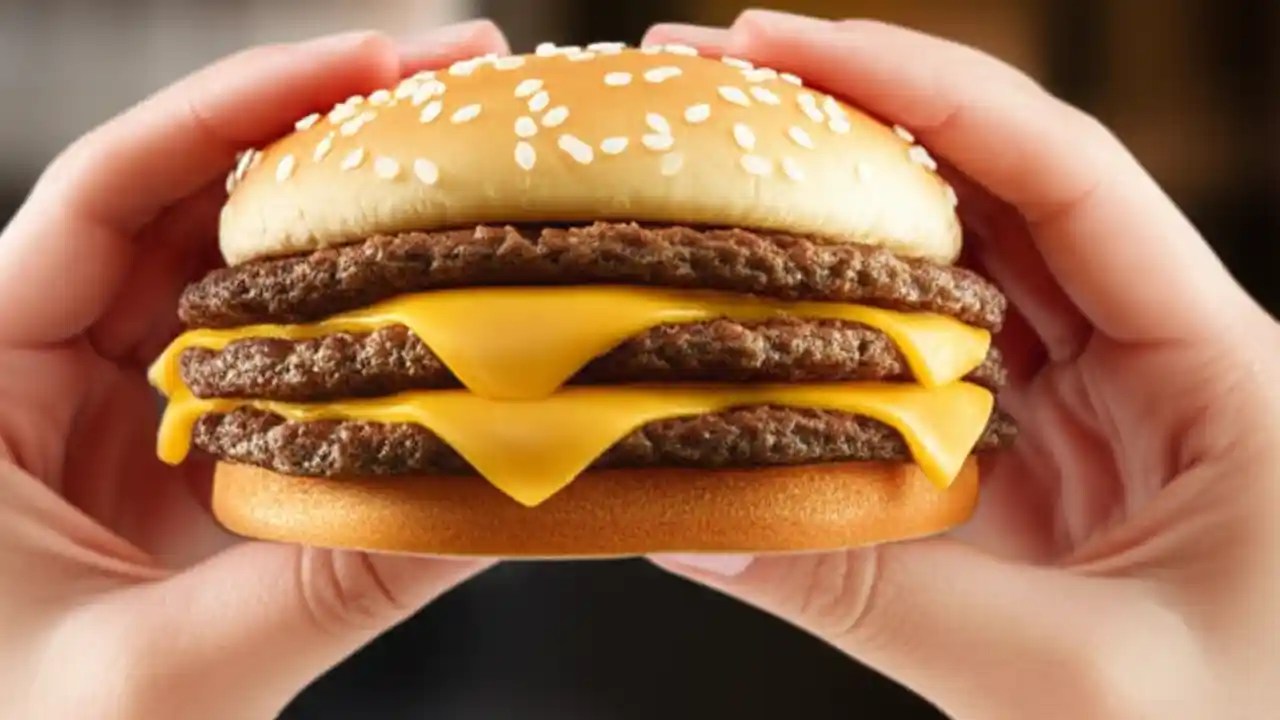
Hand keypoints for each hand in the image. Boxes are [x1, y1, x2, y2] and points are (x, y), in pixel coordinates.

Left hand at [0, 21, 507, 719]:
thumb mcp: (166, 675)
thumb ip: (332, 581)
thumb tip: (496, 492)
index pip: (107, 193)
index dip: (240, 108)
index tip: (372, 63)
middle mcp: (46, 373)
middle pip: (190, 209)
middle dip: (321, 138)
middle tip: (454, 93)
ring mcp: (130, 413)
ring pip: (244, 279)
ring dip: (349, 224)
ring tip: (462, 170)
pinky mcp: (195, 458)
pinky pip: (282, 361)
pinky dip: (358, 325)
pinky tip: (433, 299)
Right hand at [646, 11, 1279, 718]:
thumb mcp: (1070, 682)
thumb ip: (872, 595)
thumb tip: (686, 518)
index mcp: (1224, 372)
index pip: (1064, 172)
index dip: (920, 85)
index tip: (779, 43)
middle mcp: (1163, 363)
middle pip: (1003, 195)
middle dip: (858, 127)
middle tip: (711, 91)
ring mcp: (1098, 412)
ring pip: (961, 276)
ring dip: (846, 222)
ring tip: (722, 174)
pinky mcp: (1044, 467)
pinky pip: (936, 367)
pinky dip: (848, 333)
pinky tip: (771, 310)